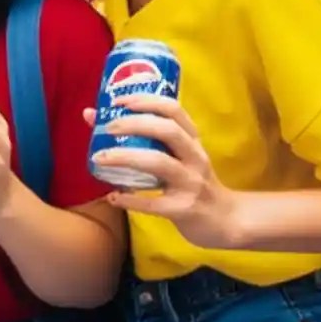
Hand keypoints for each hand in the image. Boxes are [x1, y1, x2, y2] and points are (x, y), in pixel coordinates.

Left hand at [88, 95, 240, 248]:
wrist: (225, 220)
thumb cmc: (193, 184)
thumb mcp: (179, 159)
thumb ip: (146, 141)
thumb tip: (95, 117)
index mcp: (193, 141)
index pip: (173, 110)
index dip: (146, 101)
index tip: (119, 101)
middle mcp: (195, 157)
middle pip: (167, 131)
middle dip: (134, 125)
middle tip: (107, 129)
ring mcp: (191, 183)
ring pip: (159, 163)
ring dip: (126, 157)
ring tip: (100, 158)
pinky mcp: (184, 210)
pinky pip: (153, 204)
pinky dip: (130, 200)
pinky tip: (112, 197)